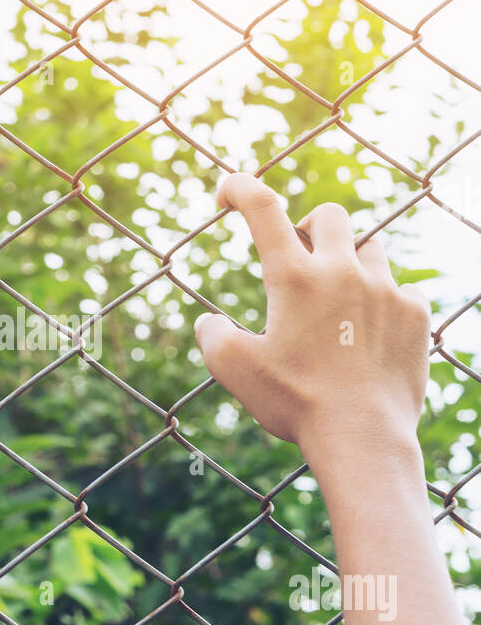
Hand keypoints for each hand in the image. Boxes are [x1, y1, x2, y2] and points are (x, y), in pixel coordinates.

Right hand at [194, 174, 430, 461]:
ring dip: (349, 263)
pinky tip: (371, 331)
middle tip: (300, 258)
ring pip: (370, 249)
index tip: (228, 191)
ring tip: (339, 298)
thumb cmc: (295, 402)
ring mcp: (385, 289)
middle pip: (329, 215)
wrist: (364, 437)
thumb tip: (209, 322)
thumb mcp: (234, 370)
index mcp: (294, 277)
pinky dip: (384, 302)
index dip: (240, 187)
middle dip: (310, 228)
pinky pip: (401, 290)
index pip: (262, 207)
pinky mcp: (415, 314)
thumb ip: (213, 336)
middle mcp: (341, 271)